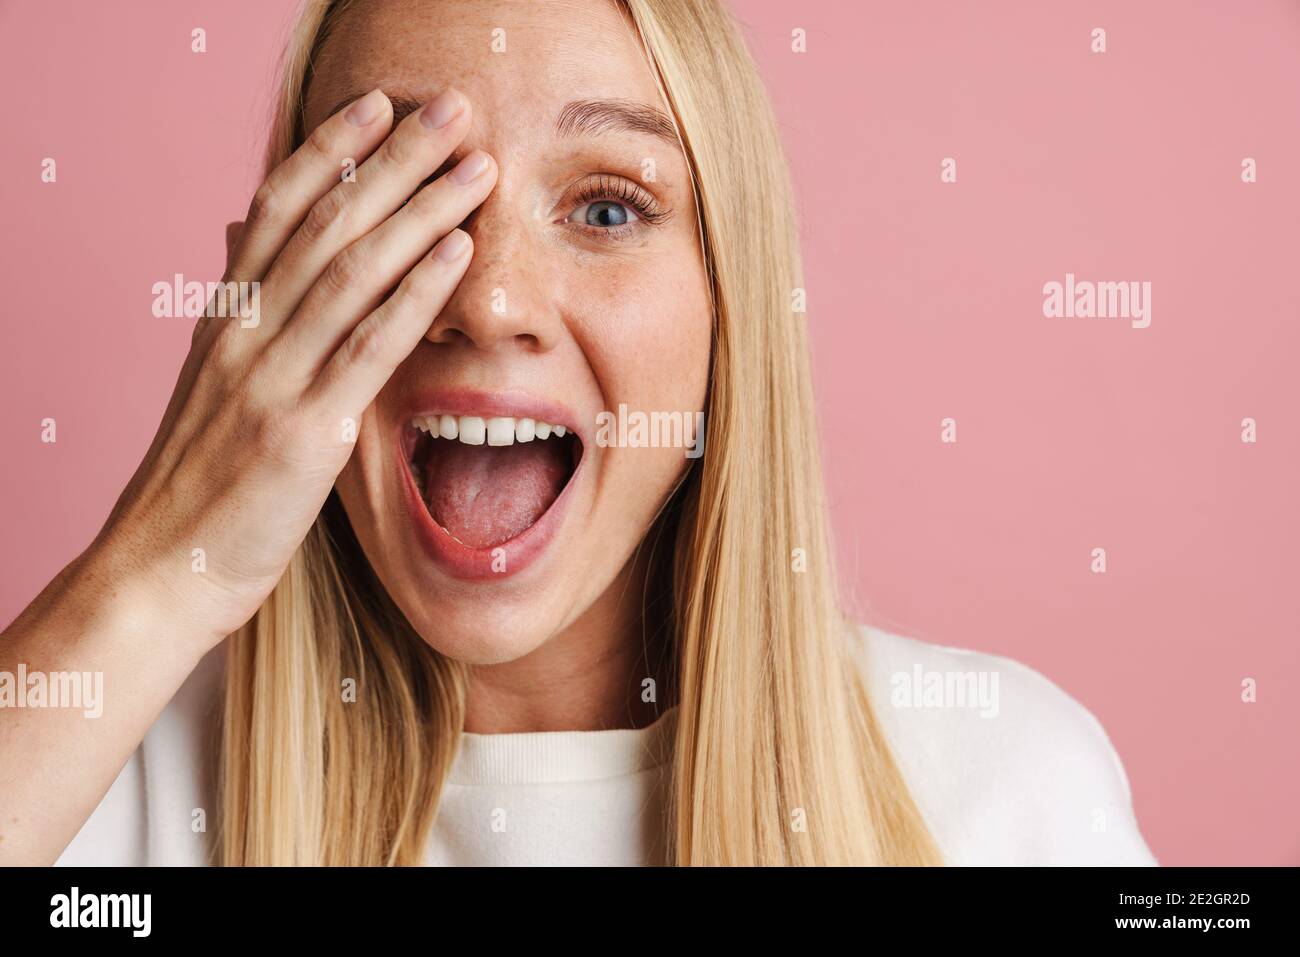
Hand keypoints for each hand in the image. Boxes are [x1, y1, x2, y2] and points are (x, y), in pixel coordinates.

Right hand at [91, 87, 496, 649]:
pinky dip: (414, 295)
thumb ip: (244, 314)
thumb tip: (250, 238)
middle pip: (326, 223)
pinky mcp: (303, 434)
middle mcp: (245, 334)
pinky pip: (367, 349)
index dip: (331, 149)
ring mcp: (272, 380)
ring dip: (419, 212)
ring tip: (476, 167)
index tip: (380, 105)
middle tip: (452, 109)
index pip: (279, 208)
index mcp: (226, 318)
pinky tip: (457, 254)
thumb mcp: (214, 384)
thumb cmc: (199, 483)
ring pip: (350, 271)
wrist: (161, 570)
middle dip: (395, 160)